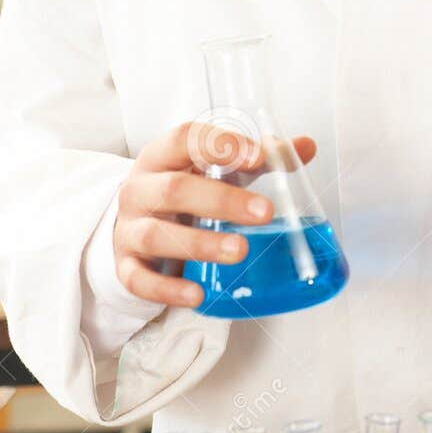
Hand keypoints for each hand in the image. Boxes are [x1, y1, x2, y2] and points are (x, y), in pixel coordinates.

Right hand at [112, 121, 316, 306]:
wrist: (133, 226)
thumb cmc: (182, 193)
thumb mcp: (212, 171)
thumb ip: (257, 159)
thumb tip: (305, 147)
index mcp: (161, 157)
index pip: (185, 139)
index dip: (220, 145)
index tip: (259, 158)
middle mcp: (139, 189)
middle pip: (174, 189)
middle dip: (221, 201)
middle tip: (265, 213)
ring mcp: (128, 229)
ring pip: (156, 234)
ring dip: (200, 244)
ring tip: (239, 251)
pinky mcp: (125, 266)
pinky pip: (139, 279)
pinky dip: (168, 289)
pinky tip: (198, 293)